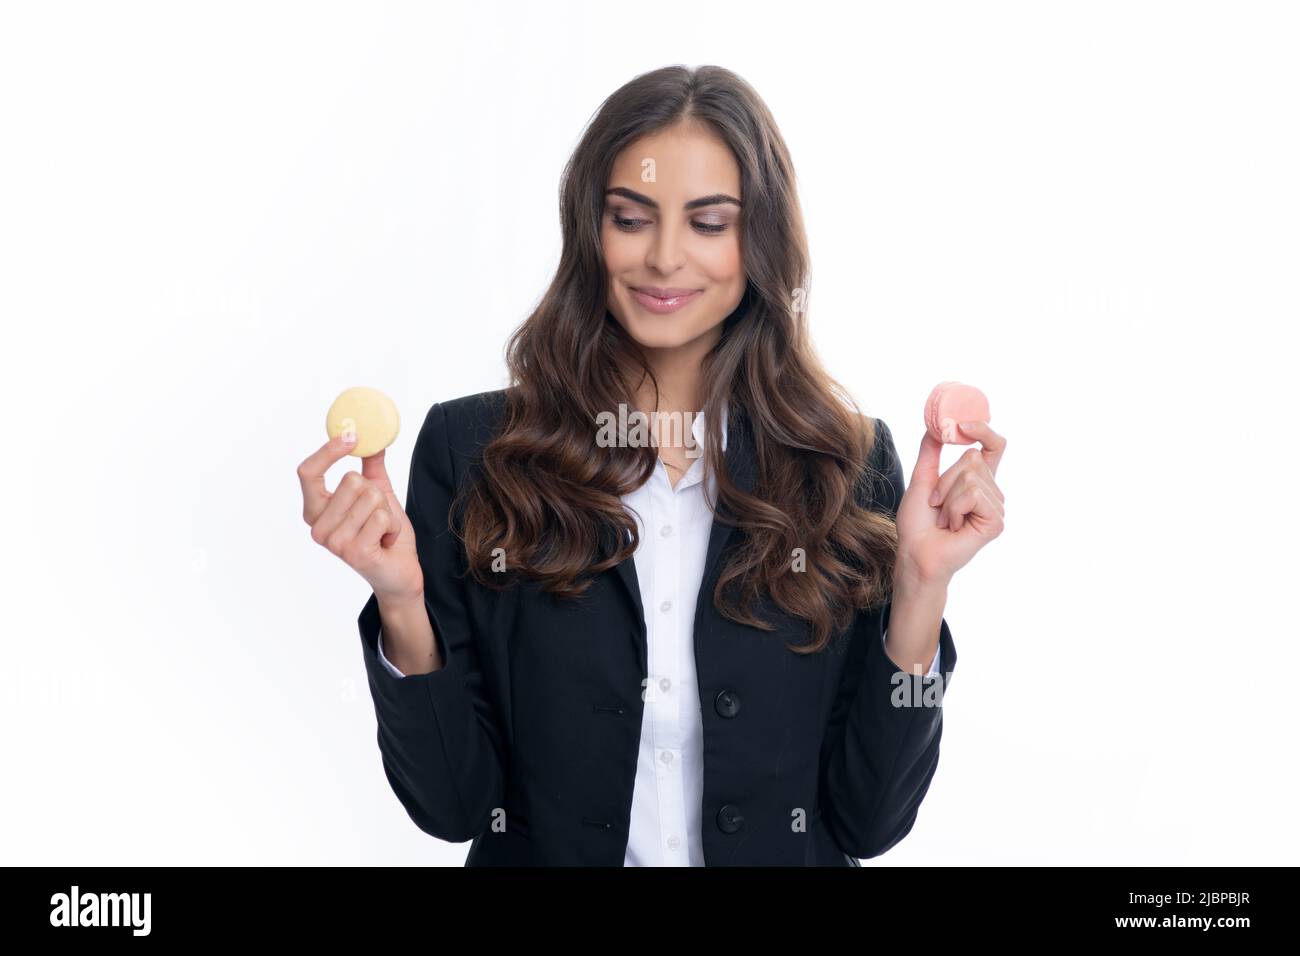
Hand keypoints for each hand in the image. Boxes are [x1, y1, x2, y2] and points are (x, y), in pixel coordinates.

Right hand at [298, 433, 423, 602]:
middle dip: (376, 493)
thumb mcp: (377, 495)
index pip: (307, 472)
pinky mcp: (354, 552)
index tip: (351, 436)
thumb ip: (370, 469)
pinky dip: (393, 526)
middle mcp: (318, 527)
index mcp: (315, 511)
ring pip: (371, 496)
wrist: (399, 572)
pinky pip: (383, 516)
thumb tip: (372, 439)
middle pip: (352, 479)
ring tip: (382, 531)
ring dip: (387, 511)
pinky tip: (386, 542)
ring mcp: (334, 542)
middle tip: (377, 517)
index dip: (328, 451)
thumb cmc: (384, 534)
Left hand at [895, 420, 1005, 588]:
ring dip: (947, 497)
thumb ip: (931, 452)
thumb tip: (935, 426)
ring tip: (944, 519)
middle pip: (973, 458)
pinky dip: (953, 509)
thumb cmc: (918, 523)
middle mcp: (991, 491)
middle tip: (937, 504)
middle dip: (945, 480)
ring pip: (971, 477)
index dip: (983, 431)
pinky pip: (972, 495)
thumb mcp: (922, 480)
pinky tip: (953, 526)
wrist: (915, 552)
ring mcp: (996, 506)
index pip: (993, 447)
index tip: (964, 424)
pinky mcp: (996, 521)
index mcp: (977, 480)